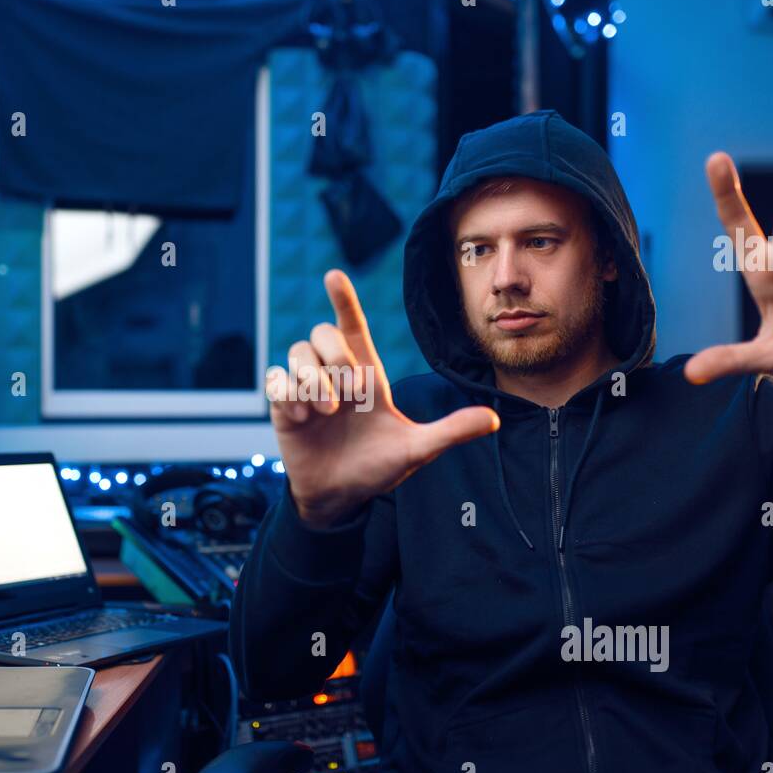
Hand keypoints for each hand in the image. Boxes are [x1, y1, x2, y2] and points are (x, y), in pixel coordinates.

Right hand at [266, 269, 498, 527]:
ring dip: (313, 380)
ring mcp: (307, 389)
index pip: (352, 326)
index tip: (334, 275)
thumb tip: (494, 420)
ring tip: (327, 413)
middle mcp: (334, 374)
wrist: (341, 496)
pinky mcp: (284, 407)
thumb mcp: (417, 449)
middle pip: (322, 332)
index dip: (343, 300)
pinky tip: (305, 419)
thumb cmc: (377, 468)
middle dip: (335, 356)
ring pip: (297, 352)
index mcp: (366, 374)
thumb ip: (451, 431)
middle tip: (349, 397)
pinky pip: (277, 383)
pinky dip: (291, 397)